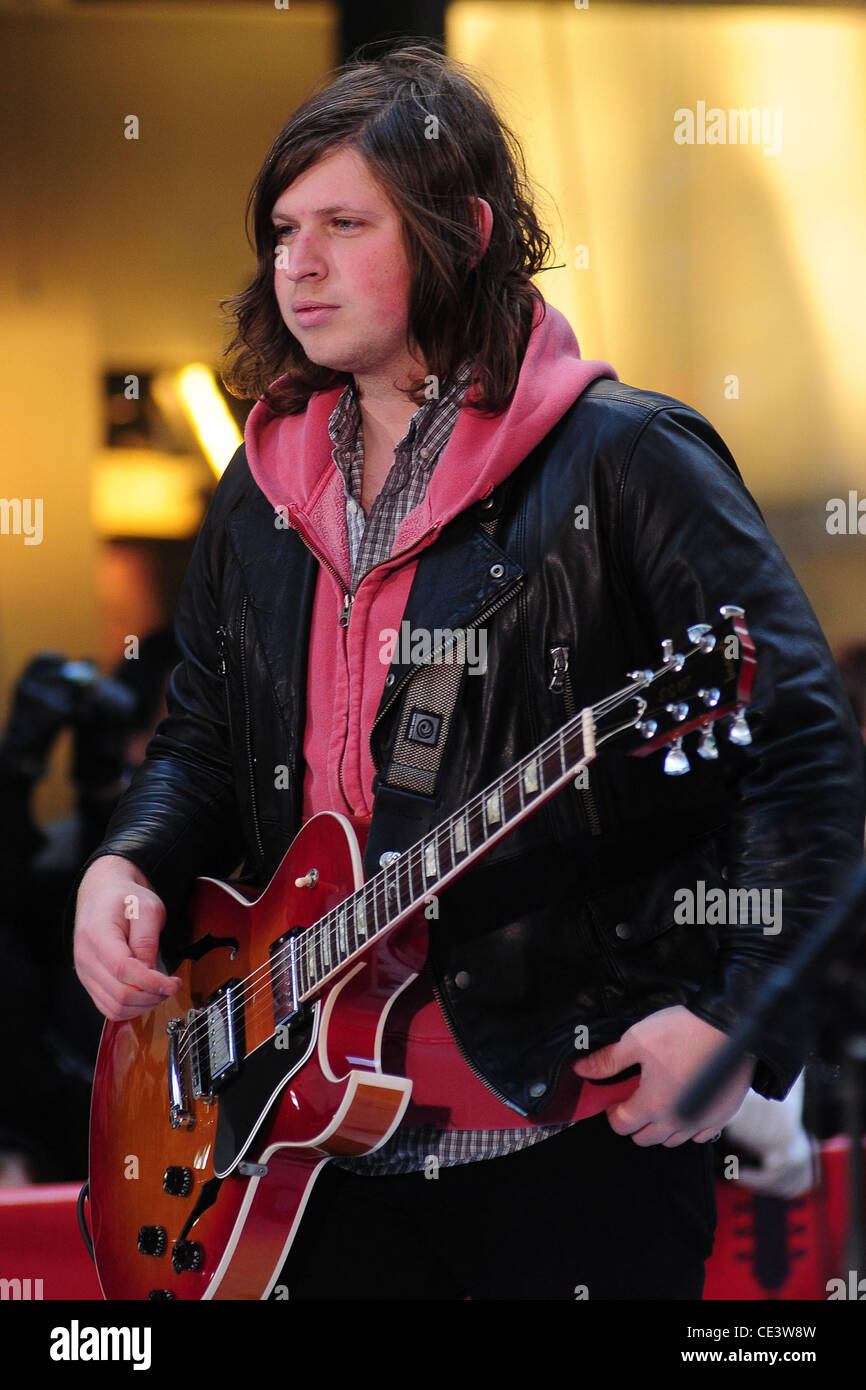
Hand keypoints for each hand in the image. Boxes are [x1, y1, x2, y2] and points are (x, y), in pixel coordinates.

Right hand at [73, 855, 181, 1019]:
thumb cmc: (125, 898)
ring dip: (143, 1005)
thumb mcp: (147, 908)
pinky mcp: (89, 981)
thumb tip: (151, 973)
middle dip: (152, 996)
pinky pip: (108, 1007)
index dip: (152, 983)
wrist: (103, 893)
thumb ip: (147, 941)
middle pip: (119, 995)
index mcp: (97, 934)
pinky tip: (146, 994)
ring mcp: (84, 972)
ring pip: (114, 1007)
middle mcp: (85, 957)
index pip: (123, 970)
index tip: (174, 984)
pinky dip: (130, 1008)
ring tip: (160, 990)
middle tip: (172, 986)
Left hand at [573, 1004, 756, 1146]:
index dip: (613, 1112)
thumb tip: (581, 1069)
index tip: (616, 1097)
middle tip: (635, 1097)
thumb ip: (608, 1060)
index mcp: (652, 1105)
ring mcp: (701, 1121)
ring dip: (660, 1127)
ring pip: (672, 1140)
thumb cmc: (682, 1031)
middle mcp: (677, 1120)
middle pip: (645, 1139)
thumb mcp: (636, 1040)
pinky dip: (689, 1127)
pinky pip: (700, 1136)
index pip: (621, 1126)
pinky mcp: (721, 1116)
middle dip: (634, 1122)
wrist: (728, 1026)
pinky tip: (686, 1105)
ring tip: (660, 1099)